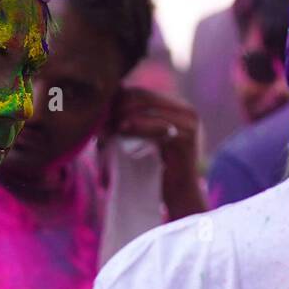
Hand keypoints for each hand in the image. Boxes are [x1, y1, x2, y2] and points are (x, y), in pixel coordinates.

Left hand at [110, 86, 205, 218]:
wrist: (180, 195)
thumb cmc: (156, 170)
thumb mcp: (142, 141)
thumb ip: (130, 123)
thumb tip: (102, 109)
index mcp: (175, 107)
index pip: (140, 92)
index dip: (117, 99)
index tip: (99, 112)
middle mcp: (185, 109)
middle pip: (142, 96)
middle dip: (118, 106)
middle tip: (100, 119)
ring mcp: (189, 122)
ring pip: (147, 107)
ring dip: (123, 114)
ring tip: (106, 125)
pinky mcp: (187, 136)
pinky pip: (157, 125)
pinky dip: (137, 125)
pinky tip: (122, 128)